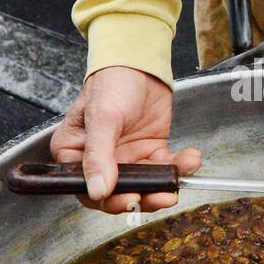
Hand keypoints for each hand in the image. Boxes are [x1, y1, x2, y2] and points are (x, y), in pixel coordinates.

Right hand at [50, 67, 201, 212]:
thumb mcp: (103, 117)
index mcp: (75, 153)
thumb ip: (98, 156)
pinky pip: (165, 169)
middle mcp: (100, 160)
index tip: (130, 198)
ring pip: (144, 187)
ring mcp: (126, 158)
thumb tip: (97, 190)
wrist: (140, 62)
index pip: (87, 190)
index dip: (108, 201)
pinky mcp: (150, 152)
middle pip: (118, 195)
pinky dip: (178, 169)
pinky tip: (188, 160)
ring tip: (176, 181)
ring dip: (163, 187)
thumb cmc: (112, 82)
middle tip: (160, 195)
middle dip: (142, 197)